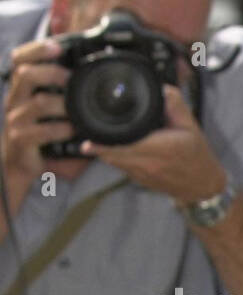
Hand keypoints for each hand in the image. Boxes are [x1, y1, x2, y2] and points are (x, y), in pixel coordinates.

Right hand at [1, 40, 72, 198]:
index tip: (56, 46)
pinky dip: (61, 129)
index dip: (36, 50)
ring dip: (63, 104)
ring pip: (39, 102)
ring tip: (77, 109)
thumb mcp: (48, 110)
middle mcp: (15, 99)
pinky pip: (43, 130)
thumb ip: (61, 93)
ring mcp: (17, 119)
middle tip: (71, 78)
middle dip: (51, 72)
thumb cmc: (40, 134)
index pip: (19, 59)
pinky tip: (72, 130)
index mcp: (22, 88)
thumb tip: (92, 79)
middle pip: (26, 75)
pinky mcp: (22, 138)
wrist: (20, 163)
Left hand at [83, 85, 225, 205]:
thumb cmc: (198, 156)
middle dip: (97, 145)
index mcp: (159, 149)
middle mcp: (148, 164)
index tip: (86, 140)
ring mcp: (142, 175)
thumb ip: (175, 104)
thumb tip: (160, 87)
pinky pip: (121, 167)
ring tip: (99, 138)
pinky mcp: (140, 181)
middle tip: (86, 132)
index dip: (101, 144)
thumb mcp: (191, 126)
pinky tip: (120, 147)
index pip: (122, 147)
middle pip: (111, 155)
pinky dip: (116, 157)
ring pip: (113, 162)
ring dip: (105, 151)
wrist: (203, 185)